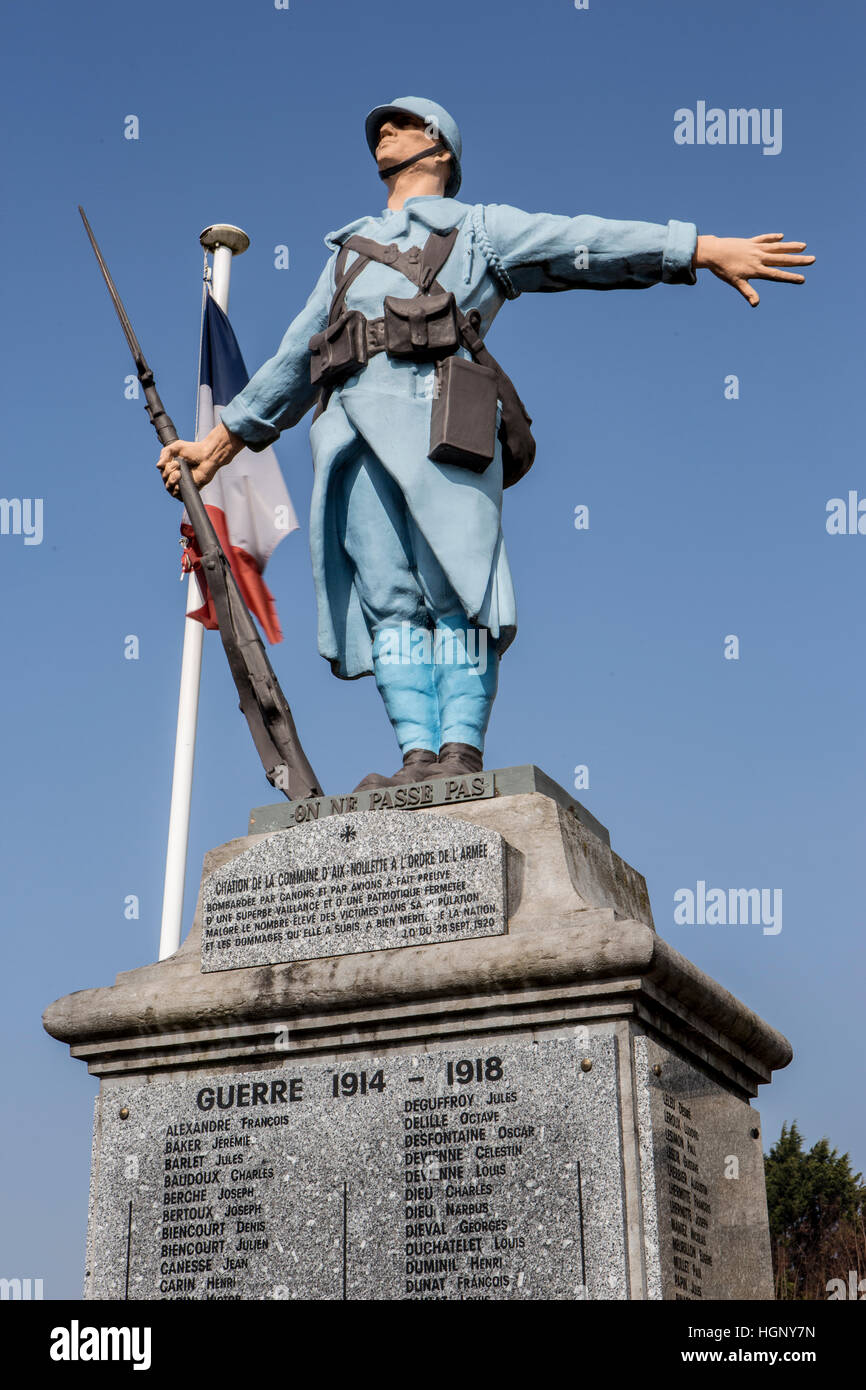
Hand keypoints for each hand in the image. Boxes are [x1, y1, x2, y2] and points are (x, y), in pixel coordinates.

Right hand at [156, 422, 243, 497]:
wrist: (208, 455)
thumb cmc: (194, 450)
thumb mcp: (176, 447)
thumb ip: (165, 453)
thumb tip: (158, 466)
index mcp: (171, 467)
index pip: (162, 472)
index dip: (166, 468)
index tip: (175, 461)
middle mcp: (176, 476)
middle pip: (165, 480)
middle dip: (169, 472)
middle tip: (178, 465)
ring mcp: (183, 483)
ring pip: (170, 489)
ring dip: (172, 481)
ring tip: (179, 474)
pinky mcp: (190, 489)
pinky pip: (179, 496)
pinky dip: (177, 491)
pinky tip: (180, 484)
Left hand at [694, 233, 814, 306]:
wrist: (713, 252)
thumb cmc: (723, 269)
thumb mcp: (736, 282)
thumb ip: (748, 292)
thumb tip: (756, 303)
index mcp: (757, 269)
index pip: (777, 274)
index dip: (790, 277)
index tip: (802, 279)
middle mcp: (759, 258)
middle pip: (782, 259)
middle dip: (798, 261)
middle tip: (812, 259)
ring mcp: (756, 248)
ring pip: (777, 247)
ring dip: (790, 247)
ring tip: (803, 246)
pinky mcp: (750, 242)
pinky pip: (764, 239)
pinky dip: (772, 238)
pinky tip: (781, 237)